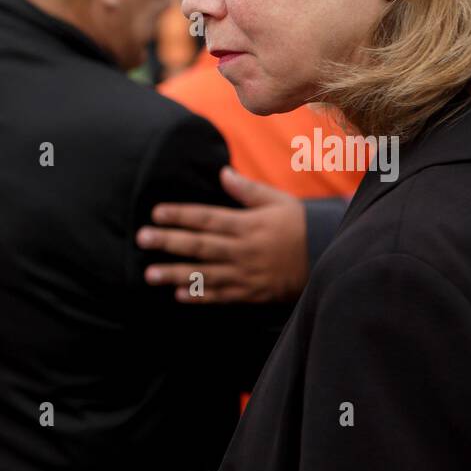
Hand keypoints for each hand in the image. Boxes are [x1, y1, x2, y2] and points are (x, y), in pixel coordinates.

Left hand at [136, 166, 308, 303]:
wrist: (328, 257)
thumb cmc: (299, 225)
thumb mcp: (278, 202)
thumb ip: (248, 190)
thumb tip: (222, 172)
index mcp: (248, 224)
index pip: (207, 218)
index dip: (180, 215)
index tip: (156, 213)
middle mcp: (243, 250)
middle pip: (200, 246)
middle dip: (168, 242)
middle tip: (141, 239)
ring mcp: (246, 274)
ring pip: (205, 274)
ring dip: (176, 274)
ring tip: (150, 274)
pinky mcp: (251, 293)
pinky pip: (221, 296)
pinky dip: (200, 297)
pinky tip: (178, 295)